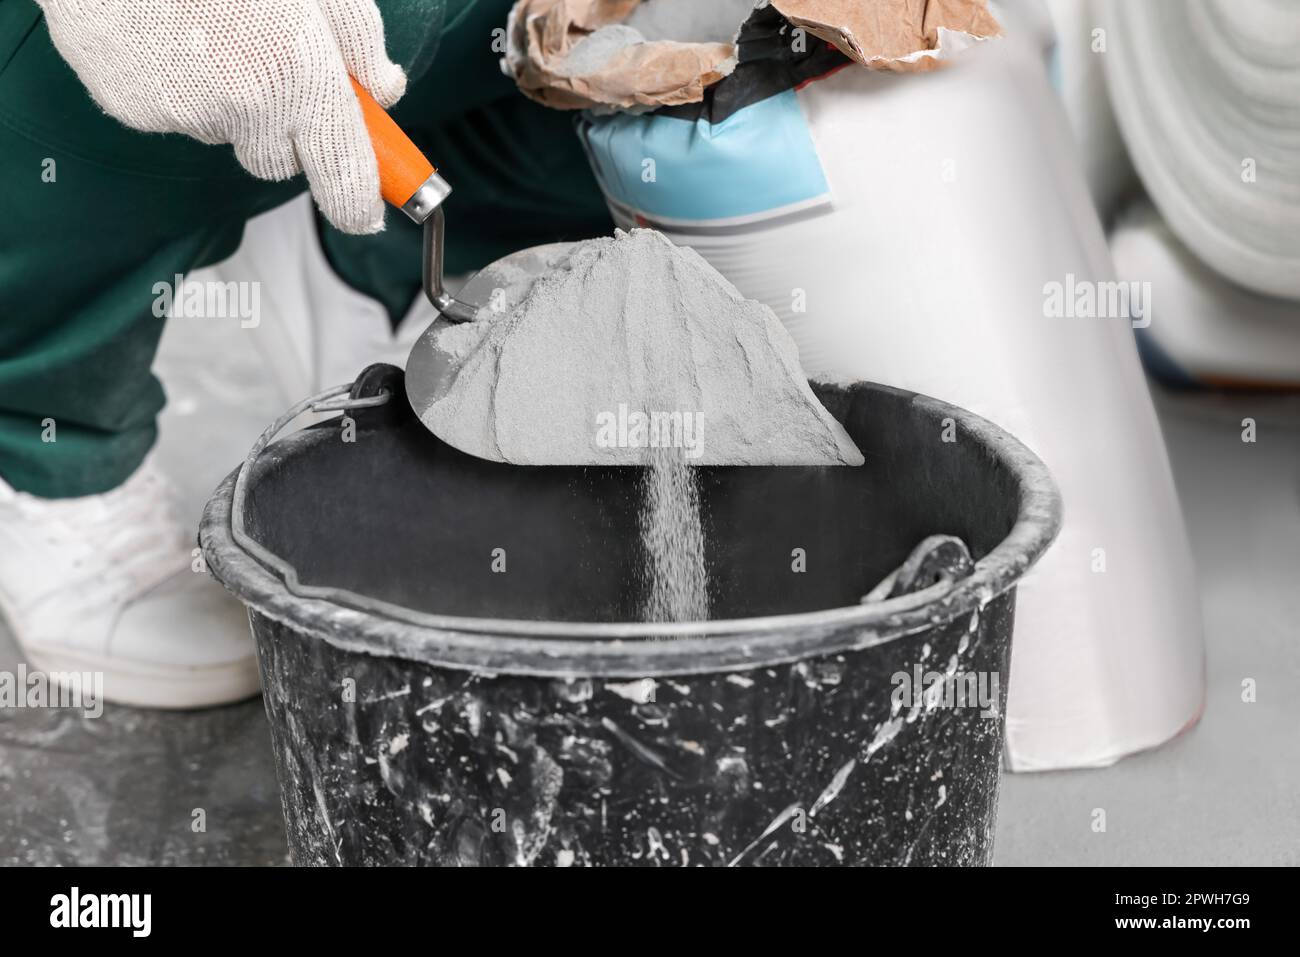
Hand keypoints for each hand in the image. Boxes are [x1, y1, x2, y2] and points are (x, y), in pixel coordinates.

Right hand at [37, 0, 406, 232]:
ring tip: (211, 33)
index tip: (364, 215)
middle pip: (280, 162)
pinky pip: (175, 115)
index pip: (342, 171)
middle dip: (286, 134)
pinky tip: (169, 36)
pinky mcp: (133, 109)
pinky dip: (180, 88)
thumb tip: (384, 88)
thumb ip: (358, 38)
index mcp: (298, 72)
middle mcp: (245, 104)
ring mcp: (185, 111)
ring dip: (230, 103)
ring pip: (226, 133)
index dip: (358, 201)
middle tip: (272, 70)